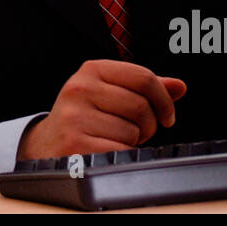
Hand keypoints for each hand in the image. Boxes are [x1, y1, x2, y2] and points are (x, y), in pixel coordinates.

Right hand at [18, 60, 186, 159]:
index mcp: (92, 70)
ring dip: (133, 142)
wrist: (47, 144)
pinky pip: (120, 151)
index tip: (167, 115)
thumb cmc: (85, 116)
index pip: (143, 77)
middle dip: (149, 125)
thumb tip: (179, 86)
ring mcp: (75, 116)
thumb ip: (144, 89)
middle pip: (141, 106)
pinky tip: (109, 151)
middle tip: (140, 131)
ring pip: (132, 131)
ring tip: (117, 139)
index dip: (163, 99)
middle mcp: (80, 89)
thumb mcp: (109, 93)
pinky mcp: (74, 144)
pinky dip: (123, 156)